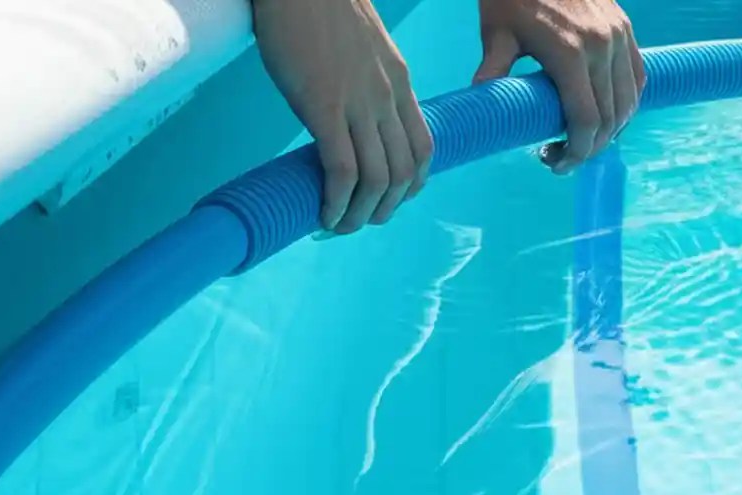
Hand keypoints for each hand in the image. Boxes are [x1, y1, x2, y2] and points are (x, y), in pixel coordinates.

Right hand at [254, 0, 432, 232]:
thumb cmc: (318, 9)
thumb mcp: (362, 49)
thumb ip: (368, 81)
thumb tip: (352, 111)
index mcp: (398, 84)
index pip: (423, 147)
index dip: (413, 184)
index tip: (393, 200)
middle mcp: (386, 98)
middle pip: (403, 172)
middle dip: (386, 208)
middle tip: (361, 222)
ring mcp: (358, 104)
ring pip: (377, 179)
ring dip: (361, 215)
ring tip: (339, 226)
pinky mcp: (324, 107)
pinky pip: (342, 169)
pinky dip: (337, 201)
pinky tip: (323, 213)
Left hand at [474, 0, 644, 173]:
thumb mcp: (496, 33)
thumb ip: (492, 71)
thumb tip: (476, 106)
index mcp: (568, 53)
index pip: (586, 120)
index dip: (577, 152)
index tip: (557, 163)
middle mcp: (600, 47)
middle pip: (610, 119)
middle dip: (591, 148)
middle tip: (563, 157)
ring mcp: (618, 37)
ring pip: (628, 102)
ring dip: (611, 130)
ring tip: (583, 139)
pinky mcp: (625, 30)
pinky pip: (637, 78)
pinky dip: (626, 103)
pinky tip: (606, 114)